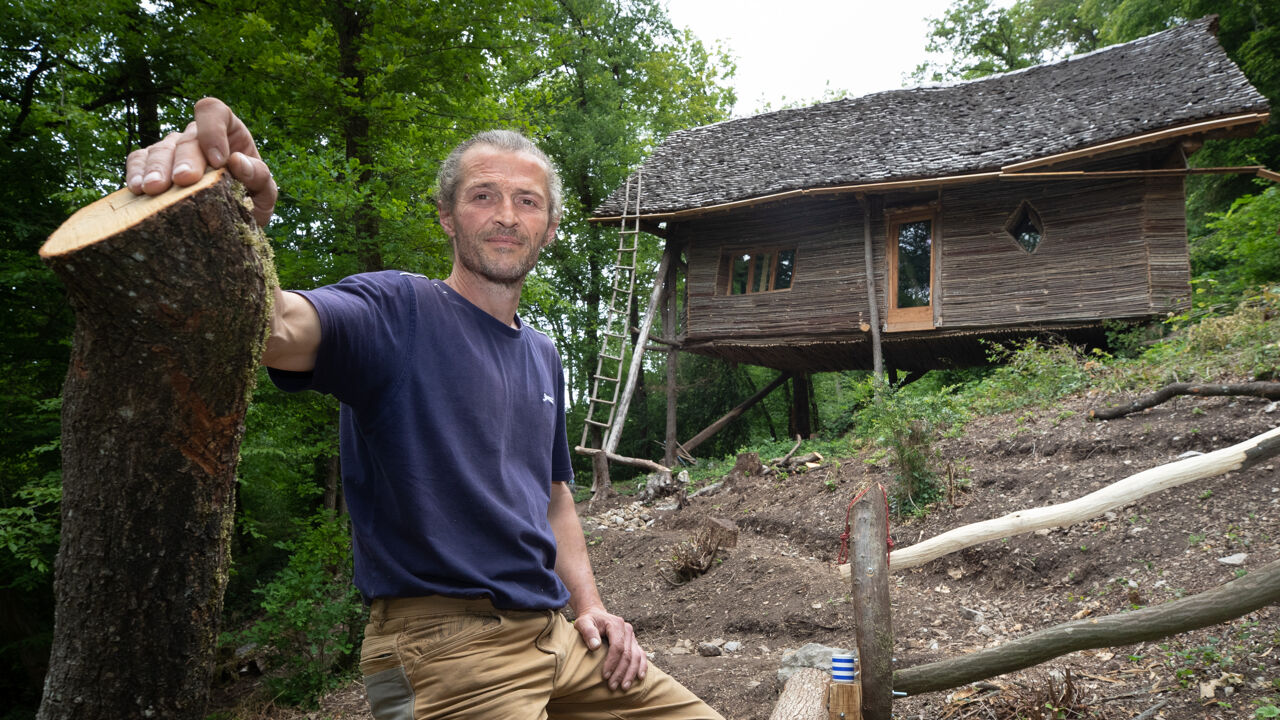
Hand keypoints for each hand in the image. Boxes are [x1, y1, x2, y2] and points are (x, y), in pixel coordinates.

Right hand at [125, 97, 277, 226]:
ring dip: (157, 168)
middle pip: (187, 138)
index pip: (214, 112)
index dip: (213, 130)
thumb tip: (237, 161)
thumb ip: (259, 176)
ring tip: (155, 188)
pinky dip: (137, 172)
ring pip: (161, 149)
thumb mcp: (265, 192)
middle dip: (186, 159)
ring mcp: (172, 148)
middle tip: (184, 179)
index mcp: (228, 132)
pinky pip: (139, 160)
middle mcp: (197, 136)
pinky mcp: (152, 165)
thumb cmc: (251, 200)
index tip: (219, 161)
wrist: (233, 221)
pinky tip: (138, 189)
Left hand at [573, 605, 646, 690]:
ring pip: (636, 657)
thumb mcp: (583, 623)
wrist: (596, 616)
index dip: (612, 662)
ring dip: (631, 673)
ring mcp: (632, 637)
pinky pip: (641, 655)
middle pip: (628, 654)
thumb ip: (588, 632)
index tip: (605, 676)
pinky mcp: (634, 643)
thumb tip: (595, 646)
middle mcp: (627, 630)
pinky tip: (639, 678)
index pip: (617, 646)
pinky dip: (642, 666)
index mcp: (616, 624)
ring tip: (624, 687)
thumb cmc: (588, 622)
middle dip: (620, 672)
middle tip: (612, 686)